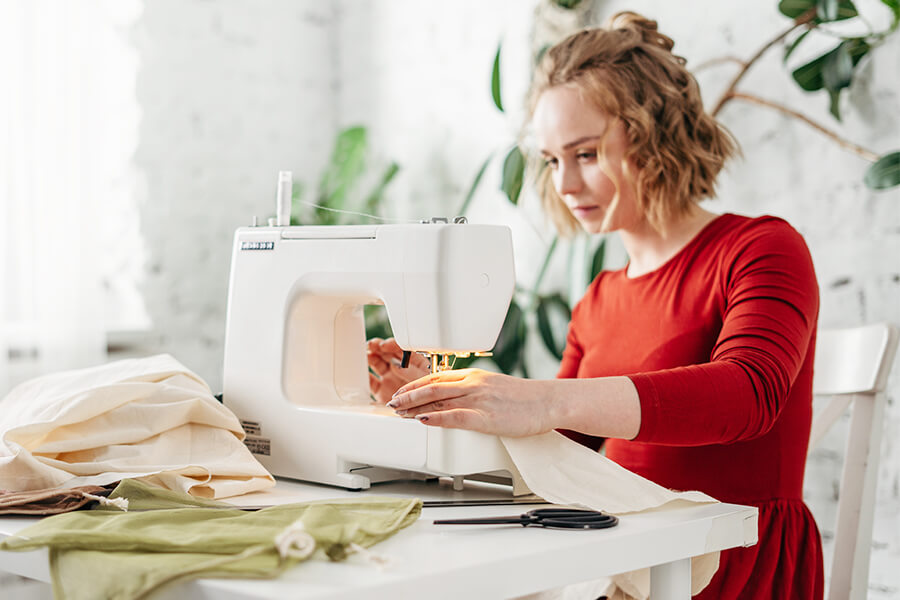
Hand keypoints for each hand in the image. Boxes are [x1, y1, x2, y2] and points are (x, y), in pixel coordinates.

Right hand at [366, 338, 429, 403]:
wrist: (427, 417)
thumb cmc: (432, 396)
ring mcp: (390, 379)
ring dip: (370, 358)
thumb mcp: (426, 380)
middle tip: (371, 346)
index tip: (384, 345)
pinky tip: (362, 372)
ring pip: (377, 364)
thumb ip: (412, 372)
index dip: (391, 345)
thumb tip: (397, 364)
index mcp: (414, 362)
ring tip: (365, 356)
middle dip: (378, 347)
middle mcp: (401, 369)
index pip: (401, 349)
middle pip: (387, 353)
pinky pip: (371, 381)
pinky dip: (365, 376)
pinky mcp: (382, 391)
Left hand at [386, 368, 554, 436]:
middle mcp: (473, 384)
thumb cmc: (526, 398)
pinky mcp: (486, 417)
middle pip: (431, 386)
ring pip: (438, 399)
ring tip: (399, 413)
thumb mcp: (496, 387)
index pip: (436, 377)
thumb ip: (475, 391)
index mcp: (475, 376)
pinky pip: (455, 416)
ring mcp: (479, 400)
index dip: (415, 385)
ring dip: (414, 407)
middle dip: (408, 395)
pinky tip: (422, 421)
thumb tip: (456, 400)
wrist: (548, 401)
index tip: (401, 392)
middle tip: (391, 403)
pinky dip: (435, 418)